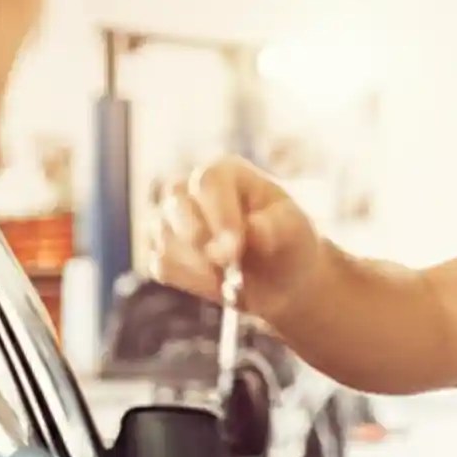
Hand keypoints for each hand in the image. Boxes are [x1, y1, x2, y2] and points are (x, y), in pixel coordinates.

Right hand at [147, 156, 321, 318]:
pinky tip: (216, 283)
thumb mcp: (295, 230)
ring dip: (197, 264)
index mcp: (228, 172)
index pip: (208, 182)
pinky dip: (188, 280)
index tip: (235, 249)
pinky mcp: (163, 249)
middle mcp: (193, 188)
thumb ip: (277, 226)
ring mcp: (172, 218)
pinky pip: (160, 263)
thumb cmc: (288, 241)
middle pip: (176, 203)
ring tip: (231, 276)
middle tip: (229, 264)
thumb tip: (253, 228)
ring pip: (163, 235)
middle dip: (201, 241)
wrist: (279, 278)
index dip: (218, 214)